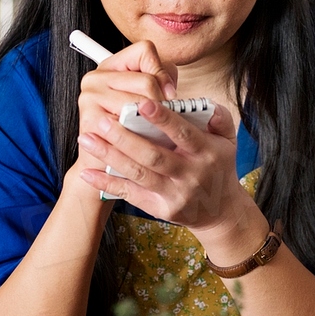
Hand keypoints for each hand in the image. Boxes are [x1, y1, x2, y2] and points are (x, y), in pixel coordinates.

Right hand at [73, 40, 176, 175]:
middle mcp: (95, 78)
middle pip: (147, 80)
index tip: (169, 94)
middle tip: (163, 120)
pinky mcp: (91, 119)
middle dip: (163, 102)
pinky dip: (143, 133)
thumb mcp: (146, 101)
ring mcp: (89, 97)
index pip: (144, 51)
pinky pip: (129, 122)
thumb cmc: (130, 133)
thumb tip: (171, 88)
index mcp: (109, 67)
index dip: (162, 71)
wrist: (104, 167)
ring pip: (141, 101)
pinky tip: (144, 140)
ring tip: (156, 131)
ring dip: (155, 121)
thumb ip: (161, 81)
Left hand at [77, 98, 251, 230]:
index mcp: (207, 152)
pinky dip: (107, 184)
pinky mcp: (160, 208)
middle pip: (153, 156)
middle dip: (124, 138)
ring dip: (109, 156)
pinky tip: (87, 172)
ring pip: (138, 174)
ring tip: (86, 139)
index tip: (142, 104)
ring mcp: (174, 194)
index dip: (162, 119)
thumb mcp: (228, 141)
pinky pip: (130, 195)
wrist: (220, 212)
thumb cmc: (219, 167)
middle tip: (100, 121)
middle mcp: (190, 175)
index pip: (183, 134)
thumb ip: (218, 118)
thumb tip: (205, 104)